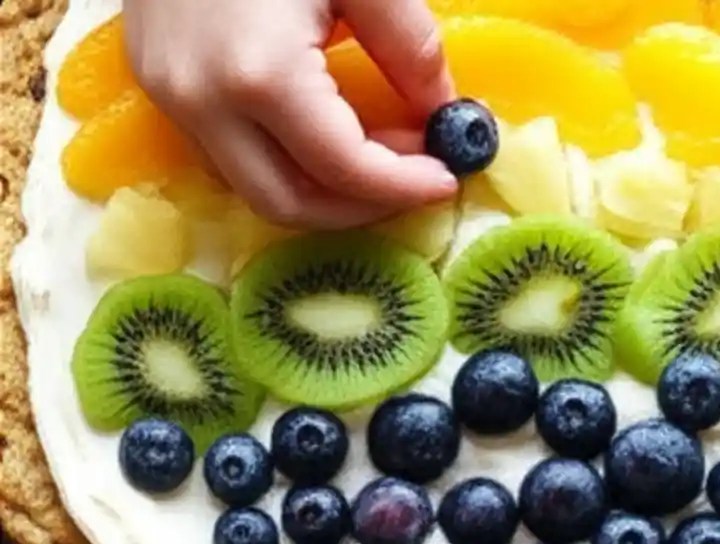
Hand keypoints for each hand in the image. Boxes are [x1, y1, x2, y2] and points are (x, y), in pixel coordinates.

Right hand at [122, 0, 457, 228]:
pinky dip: (287, 163)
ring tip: (382, 153)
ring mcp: (170, 97)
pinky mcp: (157, 85)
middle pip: (290, 205)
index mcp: (260, 75)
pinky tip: (331, 132)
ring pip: (254, 188)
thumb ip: (408, 48)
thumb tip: (444, 113)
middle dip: (363, 207)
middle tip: (417, 178)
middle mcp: (203, 102)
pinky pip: (229, 155)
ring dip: (325, 189)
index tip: (449, 177)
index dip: (404, 187)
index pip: (343, 169)